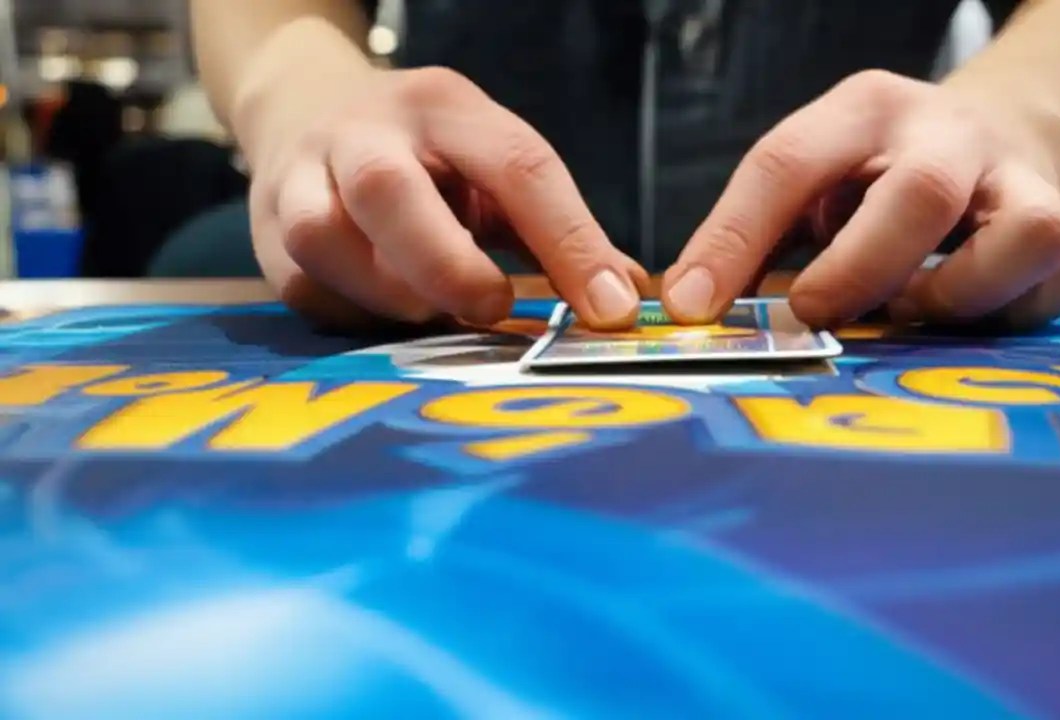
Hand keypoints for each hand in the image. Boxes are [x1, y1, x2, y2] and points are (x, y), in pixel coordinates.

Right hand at [246, 67, 645, 329]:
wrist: (304, 111)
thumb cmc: (426, 158)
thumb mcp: (491, 162)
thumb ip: (554, 229)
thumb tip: (624, 300)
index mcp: (445, 107)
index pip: (518, 165)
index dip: (570, 241)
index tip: (611, 307)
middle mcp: (365, 133)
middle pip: (389, 189)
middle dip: (447, 265)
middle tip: (493, 308)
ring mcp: (302, 178)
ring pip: (325, 238)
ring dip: (389, 294)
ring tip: (431, 315)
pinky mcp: (267, 234)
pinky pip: (307, 288)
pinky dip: (356, 315)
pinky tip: (388, 317)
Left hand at [662, 70, 1059, 329]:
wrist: (1002, 132)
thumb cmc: (880, 174)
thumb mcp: (812, 177)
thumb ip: (750, 236)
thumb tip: (692, 307)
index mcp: (864, 111)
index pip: (787, 162)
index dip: (732, 240)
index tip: (694, 307)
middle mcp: (949, 135)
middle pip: (919, 194)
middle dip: (859, 272)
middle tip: (815, 314)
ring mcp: (1021, 180)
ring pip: (1025, 234)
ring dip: (958, 294)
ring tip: (910, 310)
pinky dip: (1008, 314)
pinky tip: (965, 315)